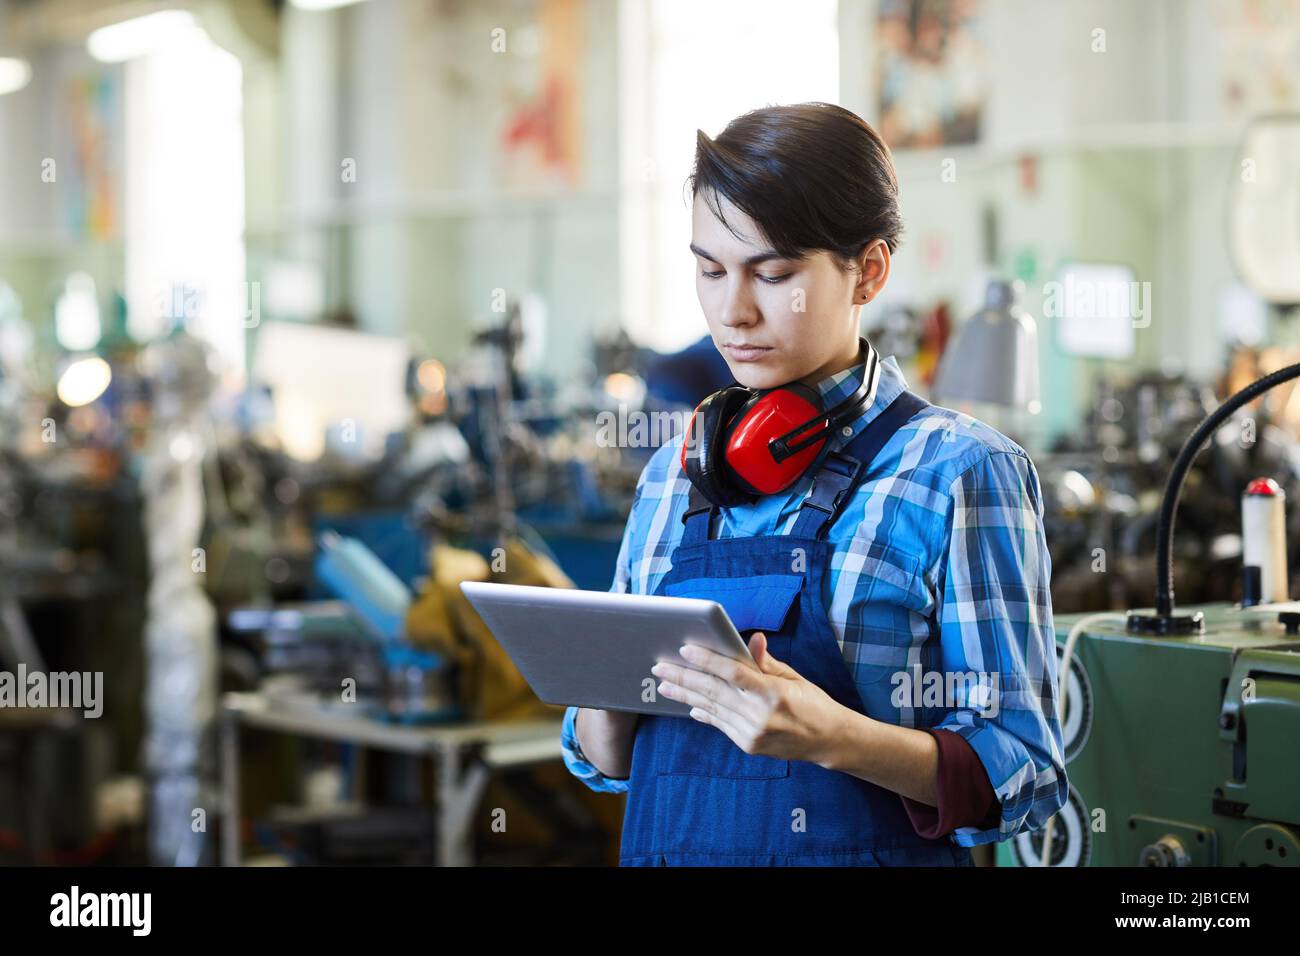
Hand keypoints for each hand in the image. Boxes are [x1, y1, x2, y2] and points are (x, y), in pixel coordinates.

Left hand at [650, 632, 848, 764]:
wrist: (827, 740)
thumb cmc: (812, 702)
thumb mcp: (793, 677)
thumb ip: (766, 661)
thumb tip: (752, 638)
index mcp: (774, 693)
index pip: (734, 673)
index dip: (708, 660)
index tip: (685, 648)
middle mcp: (760, 715)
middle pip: (714, 691)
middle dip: (684, 678)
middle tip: (660, 667)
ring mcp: (752, 733)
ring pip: (712, 709)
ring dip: (685, 696)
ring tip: (664, 685)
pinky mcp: (748, 745)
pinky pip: (720, 725)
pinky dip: (703, 713)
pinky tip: (687, 705)